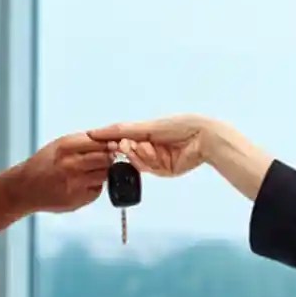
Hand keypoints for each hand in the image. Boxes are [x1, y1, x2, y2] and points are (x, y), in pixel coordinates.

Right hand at [10, 133, 109, 212]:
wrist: (25, 188)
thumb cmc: (44, 164)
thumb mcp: (60, 144)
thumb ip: (84, 142)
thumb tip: (112, 140)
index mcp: (66, 146)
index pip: (101, 142)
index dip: (109, 144)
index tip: (112, 145)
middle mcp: (71, 164)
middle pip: (106, 158)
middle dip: (108, 158)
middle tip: (103, 159)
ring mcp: (75, 183)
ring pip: (104, 174)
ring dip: (102, 172)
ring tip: (89, 171)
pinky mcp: (79, 199)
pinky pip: (98, 189)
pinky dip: (94, 186)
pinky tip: (81, 184)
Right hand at [87, 114, 217, 177]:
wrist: (201, 137)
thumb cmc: (178, 126)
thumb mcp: (147, 126)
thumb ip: (123, 130)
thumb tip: (99, 131)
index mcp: (146, 135)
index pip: (122, 139)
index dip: (110, 140)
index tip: (94, 139)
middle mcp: (150, 148)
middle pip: (127, 152)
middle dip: (125, 148)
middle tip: (122, 144)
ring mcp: (156, 161)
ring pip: (136, 161)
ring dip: (137, 153)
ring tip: (144, 145)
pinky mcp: (163, 171)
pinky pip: (148, 168)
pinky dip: (148, 158)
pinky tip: (153, 150)